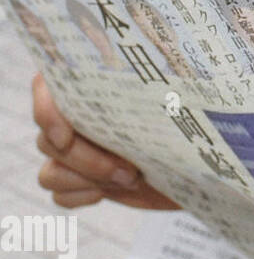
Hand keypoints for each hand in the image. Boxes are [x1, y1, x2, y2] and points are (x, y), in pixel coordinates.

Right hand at [32, 73, 179, 210]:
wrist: (202, 164)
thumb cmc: (193, 122)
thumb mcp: (182, 98)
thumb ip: (162, 82)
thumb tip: (165, 61)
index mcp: (95, 86)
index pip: (46, 88)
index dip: (47, 113)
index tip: (67, 137)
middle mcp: (77, 117)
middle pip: (47, 140)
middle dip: (87, 160)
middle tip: (129, 170)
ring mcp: (75, 151)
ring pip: (50, 171)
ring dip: (87, 180)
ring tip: (129, 179)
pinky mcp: (81, 180)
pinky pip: (58, 193)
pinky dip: (81, 197)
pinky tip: (108, 192)